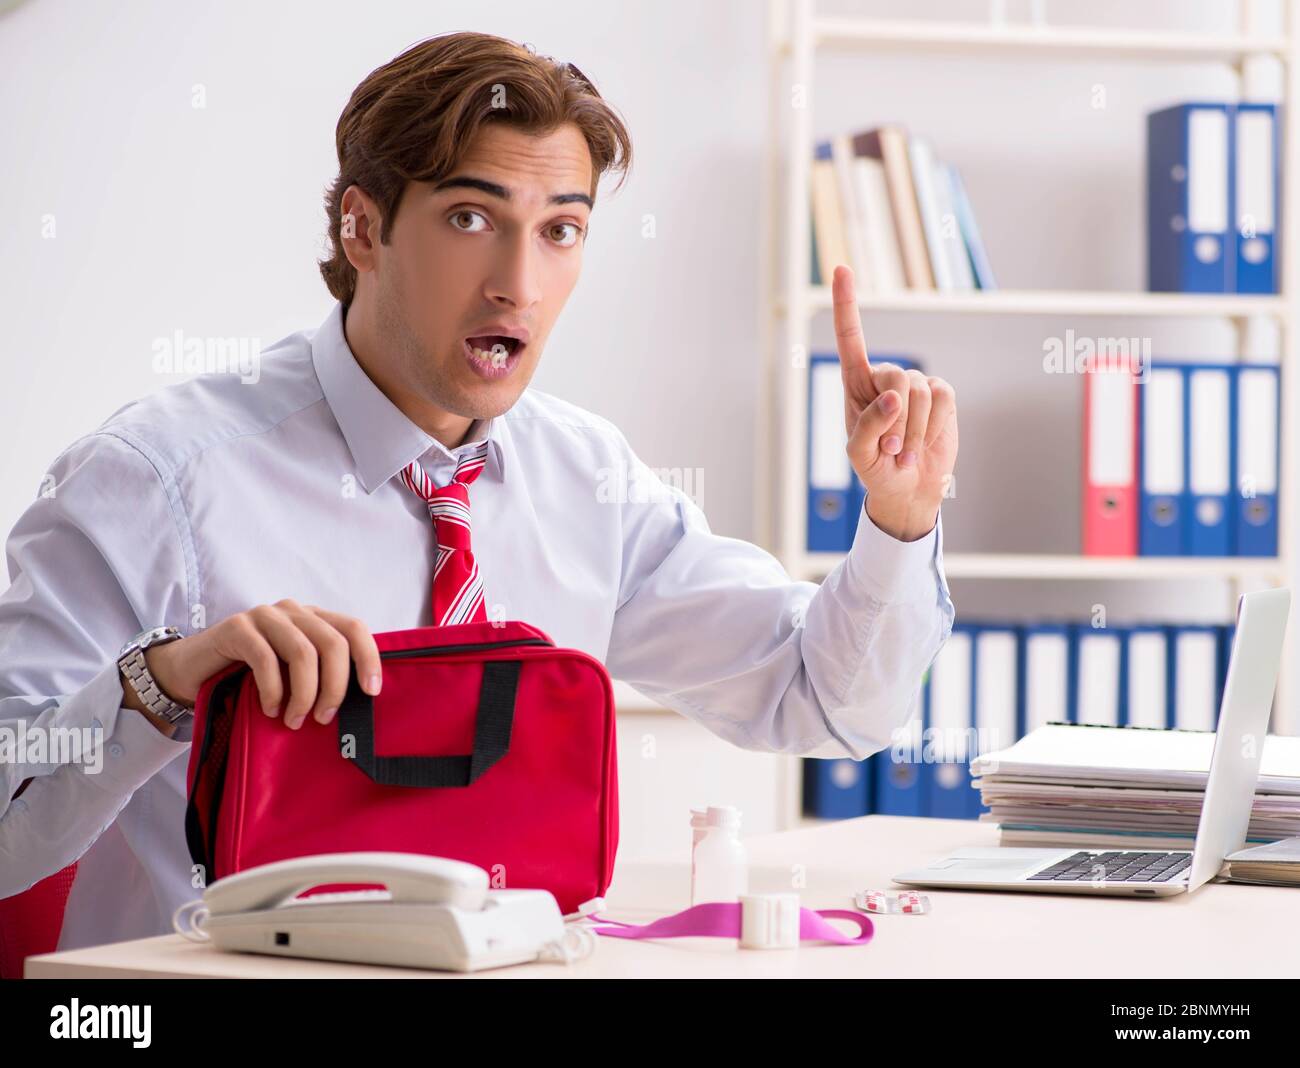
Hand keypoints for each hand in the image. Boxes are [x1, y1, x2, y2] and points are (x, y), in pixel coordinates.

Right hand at [135, 600, 382, 730]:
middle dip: (335, 686)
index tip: (372, 692)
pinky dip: (273, 691)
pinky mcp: (238, 627)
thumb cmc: (250, 675)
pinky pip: (266, 660)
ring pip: (303, 653)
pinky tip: (270, 709)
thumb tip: (358, 704)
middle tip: (324, 718)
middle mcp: (294, 611)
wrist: (193, 669)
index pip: (354, 628)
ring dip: (304, 694)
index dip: (368, 658)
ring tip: (296, 720)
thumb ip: (319, 674)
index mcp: (314, 618)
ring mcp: (265, 616)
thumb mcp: (291, 673)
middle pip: (332, 643)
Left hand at [832, 265, 957, 540]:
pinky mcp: (941, 395)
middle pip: (896, 378)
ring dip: (914, 431)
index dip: (846, 303)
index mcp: (856, 383)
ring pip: (920, 393)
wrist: (910, 486)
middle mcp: (885, 377)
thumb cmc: (876, 469)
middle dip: (896, 420)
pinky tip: (925, 441)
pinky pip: (942, 400)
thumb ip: (868, 426)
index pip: (850, 337)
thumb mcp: (859, 455)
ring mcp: (915, 384)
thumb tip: (893, 397)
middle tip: (891, 450)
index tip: (841, 269)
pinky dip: (933, 426)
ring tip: (905, 451)